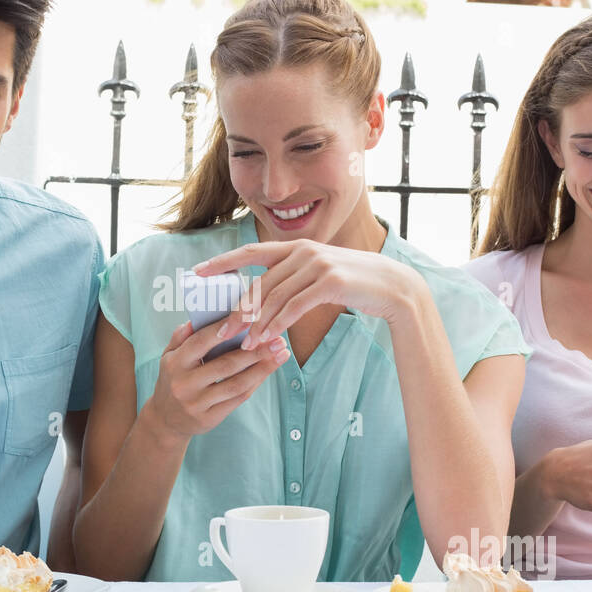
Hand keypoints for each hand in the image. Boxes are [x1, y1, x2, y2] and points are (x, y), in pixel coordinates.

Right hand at [144, 318, 289, 441]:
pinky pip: (237, 399)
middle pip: (226, 365)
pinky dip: (255, 383)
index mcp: (175, 363)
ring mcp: (197, 403)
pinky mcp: (209, 418)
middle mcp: (184, 384)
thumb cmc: (172, 379)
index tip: (250, 319)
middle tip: (278, 339)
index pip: (202, 342)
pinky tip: (268, 371)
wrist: (165, 419)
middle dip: (256, 351)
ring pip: (236, 384)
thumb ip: (181, 336)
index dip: (226, 329)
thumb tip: (197, 317)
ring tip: (281, 354)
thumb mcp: (169, 356)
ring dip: (262, 368)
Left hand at [193, 238, 426, 349]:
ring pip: (276, 297)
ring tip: (243, 344)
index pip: (252, 251)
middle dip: (238, 309)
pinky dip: (279, 324)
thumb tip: (264, 299)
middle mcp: (304, 251)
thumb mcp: (321, 275)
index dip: (223, 262)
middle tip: (220, 330)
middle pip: (260, 282)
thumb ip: (294, 279)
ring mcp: (318, 264)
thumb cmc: (355, 284)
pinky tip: (268, 340)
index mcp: (297, 247)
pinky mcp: (331, 282)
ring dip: (258, 324)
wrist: (394, 287)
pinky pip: (296, 307)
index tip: (198, 273)